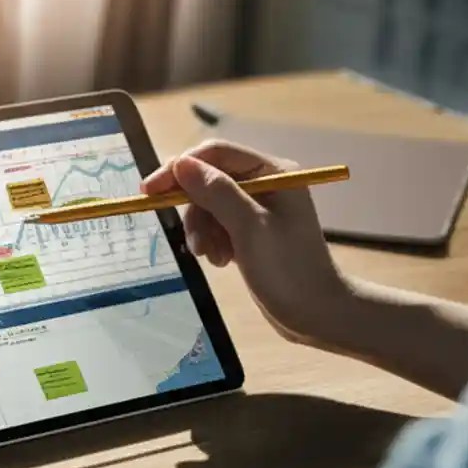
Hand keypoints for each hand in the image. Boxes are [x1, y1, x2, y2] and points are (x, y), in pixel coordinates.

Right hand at [142, 139, 348, 343]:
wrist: (317, 313)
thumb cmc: (289, 269)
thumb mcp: (250, 228)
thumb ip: (216, 192)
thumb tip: (181, 164)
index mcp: (272, 172)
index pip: (215, 154)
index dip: (180, 168)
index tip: (150, 191)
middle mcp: (265, 184)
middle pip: (209, 180)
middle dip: (194, 209)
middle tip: (190, 240)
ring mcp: (258, 209)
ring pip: (208, 205)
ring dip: (202, 231)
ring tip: (211, 257)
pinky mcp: (250, 232)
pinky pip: (216, 225)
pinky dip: (212, 241)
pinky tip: (221, 261)